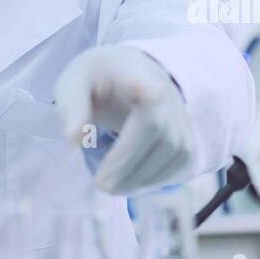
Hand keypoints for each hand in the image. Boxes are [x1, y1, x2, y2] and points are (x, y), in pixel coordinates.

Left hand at [54, 45, 194, 194]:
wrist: (124, 75)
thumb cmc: (95, 83)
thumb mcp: (72, 86)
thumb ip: (72, 109)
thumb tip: (75, 140)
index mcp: (131, 70)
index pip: (145, 79)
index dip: (149, 89)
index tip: (152, 94)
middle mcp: (164, 89)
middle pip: (158, 127)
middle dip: (130, 161)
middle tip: (101, 185)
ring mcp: (180, 111)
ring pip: (174, 149)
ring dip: (143, 176)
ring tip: (112, 188)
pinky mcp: (187, 132)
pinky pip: (183, 160)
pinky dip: (158, 178)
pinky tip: (132, 184)